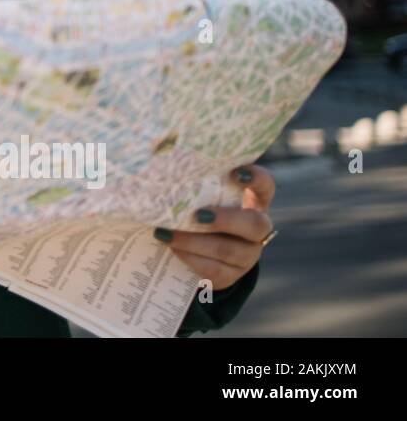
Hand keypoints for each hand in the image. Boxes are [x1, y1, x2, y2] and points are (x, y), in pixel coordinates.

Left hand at [154, 163, 274, 292]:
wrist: (193, 250)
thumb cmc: (193, 207)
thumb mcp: (197, 192)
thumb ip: (188, 175)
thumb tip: (154, 145)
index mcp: (251, 200)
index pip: (266, 185)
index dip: (257, 179)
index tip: (236, 172)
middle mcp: (256, 228)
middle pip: (255, 224)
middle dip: (226, 220)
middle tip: (197, 214)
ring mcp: (247, 254)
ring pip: (229, 250)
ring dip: (195, 241)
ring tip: (166, 232)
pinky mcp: (231, 275)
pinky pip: (214, 269)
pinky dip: (190, 257)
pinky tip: (171, 246)